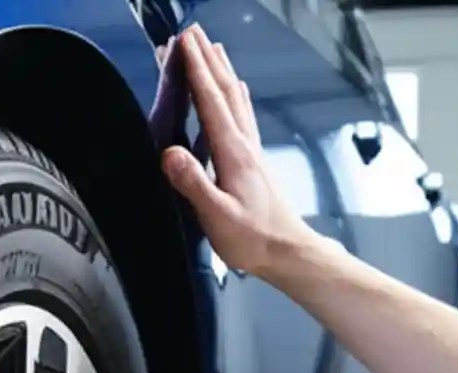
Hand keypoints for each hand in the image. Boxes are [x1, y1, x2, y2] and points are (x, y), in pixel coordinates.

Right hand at [161, 25, 323, 278]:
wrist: (288, 253)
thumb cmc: (252, 239)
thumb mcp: (216, 215)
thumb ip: (193, 183)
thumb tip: (169, 152)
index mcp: (232, 152)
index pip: (210, 101)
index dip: (196, 69)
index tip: (183, 42)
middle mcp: (244, 144)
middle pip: (224, 91)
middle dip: (207, 59)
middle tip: (193, 32)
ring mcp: (251, 151)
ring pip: (235, 100)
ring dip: (221, 71)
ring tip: (213, 48)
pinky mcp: (253, 161)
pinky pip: (242, 116)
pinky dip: (235, 95)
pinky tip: (236, 91)